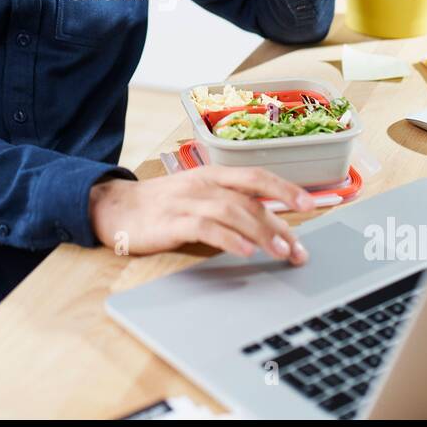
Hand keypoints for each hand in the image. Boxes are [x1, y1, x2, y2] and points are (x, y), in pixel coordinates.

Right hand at [88, 166, 315, 263]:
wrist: (114, 208)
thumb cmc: (161, 205)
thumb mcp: (198, 195)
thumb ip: (230, 203)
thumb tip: (269, 221)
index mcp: (212, 174)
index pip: (256, 177)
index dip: (285, 188)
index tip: (311, 203)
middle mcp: (203, 184)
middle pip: (250, 198)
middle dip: (279, 223)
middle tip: (298, 248)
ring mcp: (186, 201)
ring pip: (232, 212)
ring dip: (261, 232)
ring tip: (280, 252)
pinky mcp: (171, 222)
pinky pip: (205, 228)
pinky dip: (228, 238)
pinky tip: (244, 251)